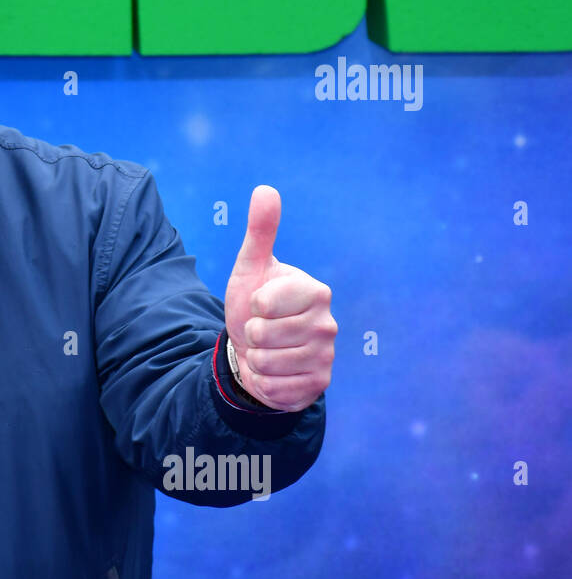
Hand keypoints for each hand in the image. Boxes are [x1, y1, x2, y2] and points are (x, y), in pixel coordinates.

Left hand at [223, 186, 336, 412]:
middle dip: (251, 334)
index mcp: (316, 292)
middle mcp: (328, 324)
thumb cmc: (255, 305)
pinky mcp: (318, 386)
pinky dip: (264, 382)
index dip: (253, 305)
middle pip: (264, 335)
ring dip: (256, 359)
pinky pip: (276, 389)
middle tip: (261, 330)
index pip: (267, 302)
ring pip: (269, 363)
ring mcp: (326, 357)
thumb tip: (265, 189)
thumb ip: (260, 231)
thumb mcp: (251, 268)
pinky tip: (272, 372)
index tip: (261, 305)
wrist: (256, 350)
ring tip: (265, 350)